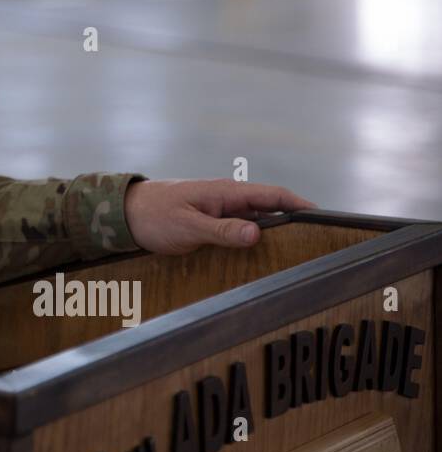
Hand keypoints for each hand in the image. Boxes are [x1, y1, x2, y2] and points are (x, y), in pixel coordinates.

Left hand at [124, 179, 315, 255]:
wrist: (124, 213)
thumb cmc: (153, 215)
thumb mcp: (188, 225)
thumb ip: (221, 229)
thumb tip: (257, 233)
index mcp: (227, 192)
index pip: (274, 195)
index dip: (302, 205)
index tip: (328, 219)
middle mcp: (228, 199)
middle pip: (271, 210)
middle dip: (296, 224)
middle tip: (322, 245)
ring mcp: (221, 211)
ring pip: (257, 223)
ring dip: (276, 236)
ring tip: (301, 257)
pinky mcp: (212, 223)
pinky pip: (241, 231)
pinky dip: (255, 242)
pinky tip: (263, 259)